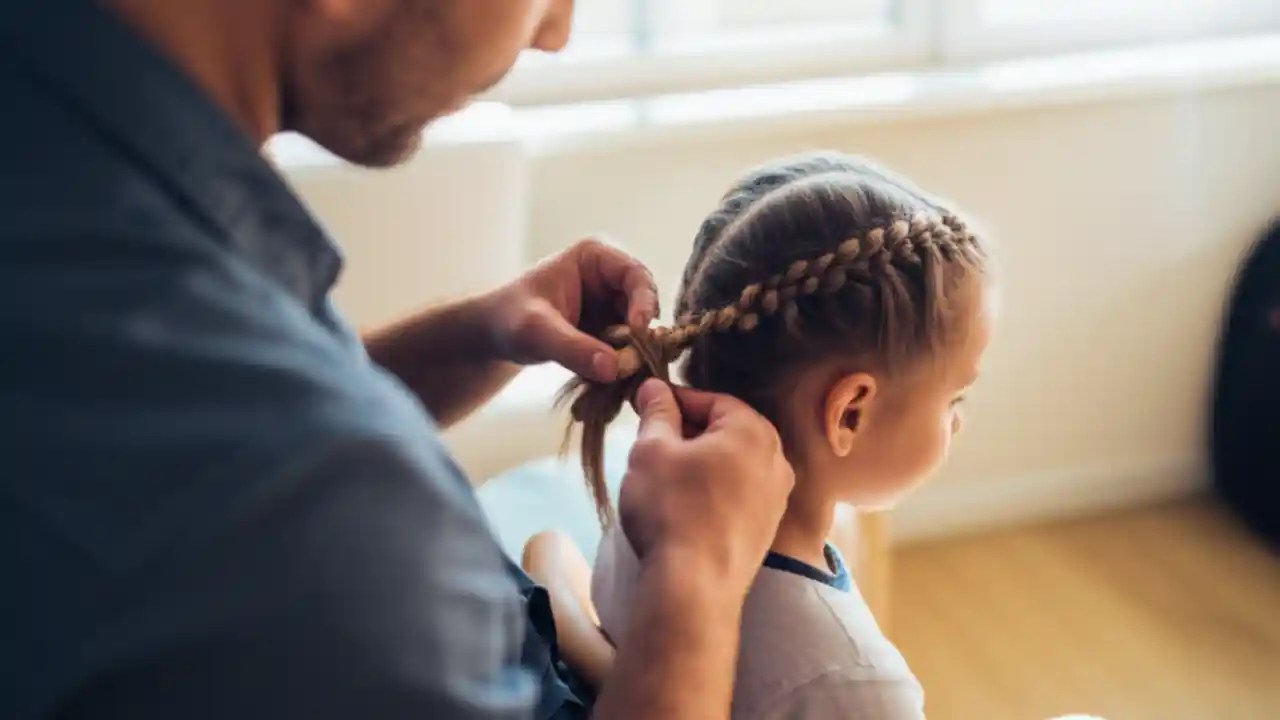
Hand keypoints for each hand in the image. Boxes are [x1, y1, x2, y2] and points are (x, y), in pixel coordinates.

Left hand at [483, 238, 658, 381]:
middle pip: (645, 304)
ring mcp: (612, 305)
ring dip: (634, 354)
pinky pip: (628, 348)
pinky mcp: (610, 331)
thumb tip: (614, 367)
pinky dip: (624, 365)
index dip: (644, 301)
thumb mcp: (536, 331)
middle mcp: (610, 278)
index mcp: (595, 257)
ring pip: (640, 330)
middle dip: (641, 335)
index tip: (638, 332)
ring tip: (621, 376)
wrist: (493, 336)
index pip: (635, 274)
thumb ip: (573, 348)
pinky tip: (612, 380)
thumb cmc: (508, 319)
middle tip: (633, 363)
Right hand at [618, 380, 794, 594]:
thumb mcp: (652, 450)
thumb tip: (655, 387)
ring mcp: (777, 497)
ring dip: (702, 462)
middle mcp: (777, 459)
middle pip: (727, 431)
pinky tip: (686, 505)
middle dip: (689, 431)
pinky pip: (739, 494)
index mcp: (753, 430)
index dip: (675, 400)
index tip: (646, 408)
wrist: (694, 586)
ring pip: (734, 464)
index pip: (711, 399)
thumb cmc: (671, 507)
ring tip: (666, 475)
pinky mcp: (768, 529)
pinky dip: (714, 490)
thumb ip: (657, 413)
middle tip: (652, 442)